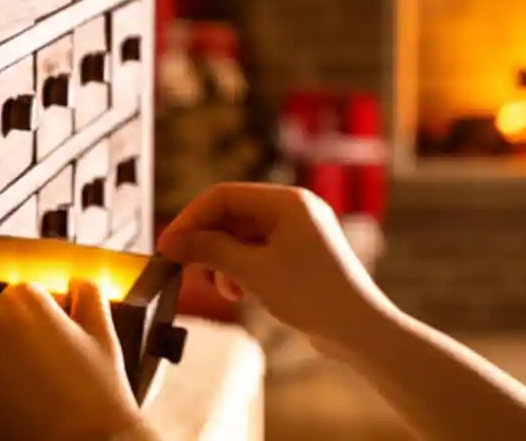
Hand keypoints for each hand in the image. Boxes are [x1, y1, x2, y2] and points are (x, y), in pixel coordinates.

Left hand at [0, 280, 146, 440]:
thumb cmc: (94, 394)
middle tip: (44, 369)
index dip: (44, 322)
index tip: (55, 344)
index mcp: (25, 297)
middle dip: (16, 340)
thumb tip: (77, 283)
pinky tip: (5, 398)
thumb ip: (90, 295)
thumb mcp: (103, 334)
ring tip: (27, 387)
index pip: (26, 297)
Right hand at [156, 183, 389, 348]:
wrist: (358, 329)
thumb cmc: (312, 295)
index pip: (223, 196)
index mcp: (286, 201)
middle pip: (231, 216)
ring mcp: (297, 233)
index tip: (167, 247)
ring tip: (221, 289)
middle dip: (206, 244)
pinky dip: (240, 270)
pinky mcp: (298, 256)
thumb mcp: (252, 271)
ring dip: (222, 261)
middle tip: (185, 271)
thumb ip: (210, 251)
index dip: (190, 219)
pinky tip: (238, 293)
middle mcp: (293, 210)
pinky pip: (256, 253)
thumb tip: (172, 242)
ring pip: (241, 237)